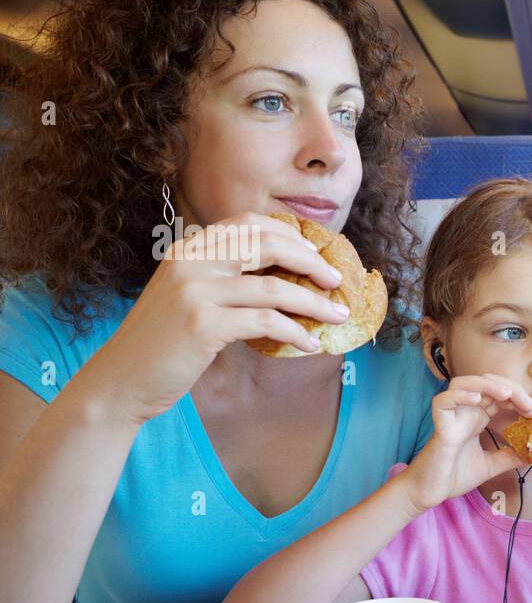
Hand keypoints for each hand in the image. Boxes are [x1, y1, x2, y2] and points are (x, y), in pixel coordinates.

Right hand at [87, 212, 351, 425]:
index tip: (317, 256)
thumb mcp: (189, 298)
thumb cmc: (163, 344)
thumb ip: (224, 281)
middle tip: (338, 282)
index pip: (248, 223)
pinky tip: (311, 345)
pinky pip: (266, 322)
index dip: (290, 236)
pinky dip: (296, 333)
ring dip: (315, 303)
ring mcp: (195, 291)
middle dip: (311, 262)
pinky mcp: (203, 324)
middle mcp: (191, 262)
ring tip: (338, 315)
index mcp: (189, 250)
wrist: (121, 380)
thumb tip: (286, 281)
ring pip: (274, 287)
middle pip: (267, 244)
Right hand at [400, 374, 531, 511]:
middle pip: (486, 384)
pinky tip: (476, 399)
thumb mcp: (491, 466)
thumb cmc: (454, 476)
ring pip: (463, 383)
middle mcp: (465, 412)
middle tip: (528, 404)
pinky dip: (459, 395)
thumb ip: (509, 458)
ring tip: (505, 394)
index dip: (518, 397)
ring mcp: (452, 416)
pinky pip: (443, 400)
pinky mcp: (440, 425)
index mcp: (477, 418)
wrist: (431, 492)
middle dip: (510, 388)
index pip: (499, 395)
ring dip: (486, 384)